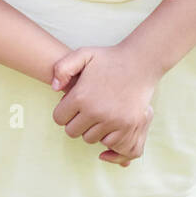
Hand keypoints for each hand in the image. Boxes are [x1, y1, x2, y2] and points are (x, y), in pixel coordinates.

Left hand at [51, 43, 159, 166]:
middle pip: (72, 132)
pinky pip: (109, 142)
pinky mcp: (128, 125)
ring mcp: (112, 120)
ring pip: (90, 139)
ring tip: (99, 113)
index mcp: (80, 96)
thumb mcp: (83, 54)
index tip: (74, 104)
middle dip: (76, 122)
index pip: (59, 119)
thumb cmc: (109, 58)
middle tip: (86, 110)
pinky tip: (110, 120)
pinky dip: (108, 135)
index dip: (64, 112)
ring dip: (92, 129)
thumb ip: (62, 68)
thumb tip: (54, 88)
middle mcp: (95, 111)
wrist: (141, 62)